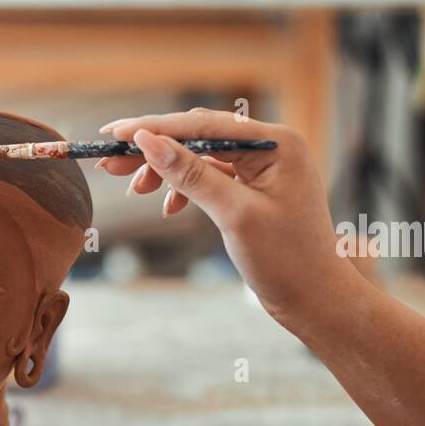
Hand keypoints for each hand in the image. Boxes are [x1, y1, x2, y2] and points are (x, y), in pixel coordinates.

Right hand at [99, 109, 357, 324]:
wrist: (315, 300)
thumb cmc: (286, 260)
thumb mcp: (233, 214)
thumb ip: (191, 175)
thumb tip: (149, 141)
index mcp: (276, 143)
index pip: (203, 125)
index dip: (155, 128)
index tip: (115, 133)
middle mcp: (271, 147)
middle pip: (199, 137)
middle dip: (154, 149)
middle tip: (109, 162)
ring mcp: (263, 169)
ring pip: (201, 157)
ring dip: (166, 170)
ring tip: (135, 189)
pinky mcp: (255, 190)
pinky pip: (211, 177)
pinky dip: (185, 189)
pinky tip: (169, 207)